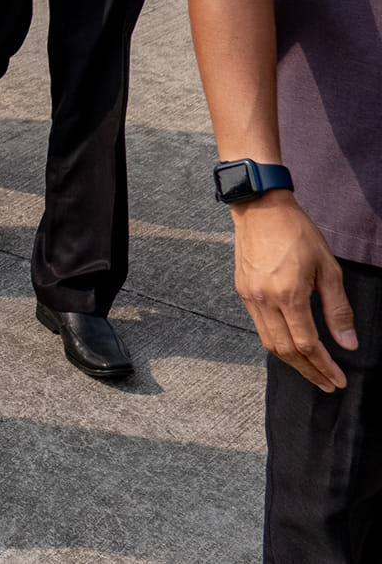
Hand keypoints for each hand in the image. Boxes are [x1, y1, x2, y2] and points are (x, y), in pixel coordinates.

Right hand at [233, 191, 357, 391]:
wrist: (260, 209)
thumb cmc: (297, 232)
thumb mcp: (328, 268)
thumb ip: (338, 308)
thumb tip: (348, 342)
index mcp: (288, 294)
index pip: (307, 344)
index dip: (324, 366)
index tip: (338, 379)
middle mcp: (264, 300)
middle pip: (285, 350)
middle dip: (308, 371)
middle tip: (327, 384)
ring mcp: (250, 297)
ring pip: (269, 343)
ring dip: (292, 362)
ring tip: (311, 371)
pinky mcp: (243, 291)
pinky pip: (259, 327)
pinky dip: (277, 342)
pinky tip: (292, 345)